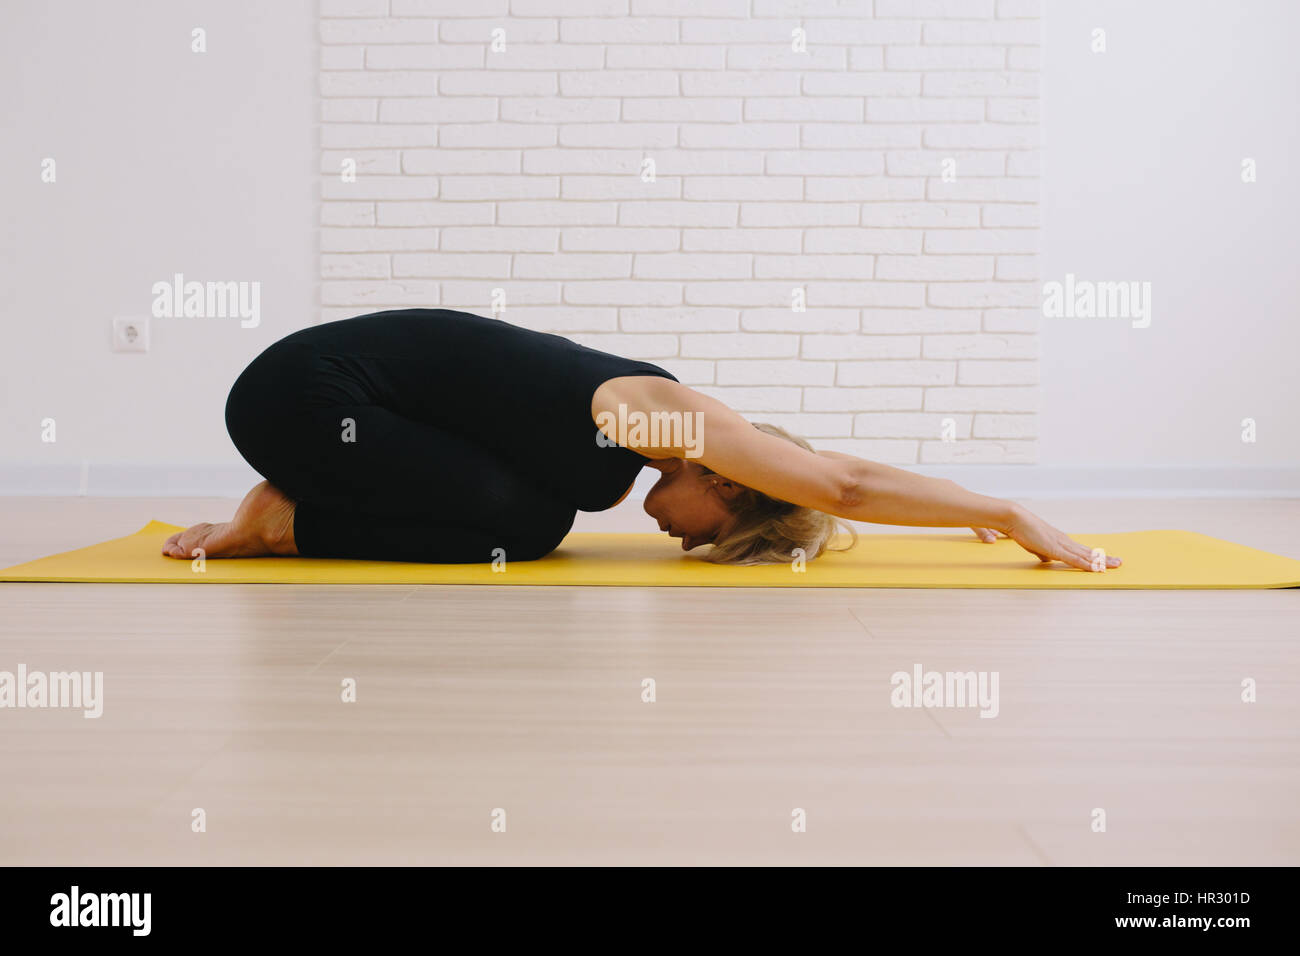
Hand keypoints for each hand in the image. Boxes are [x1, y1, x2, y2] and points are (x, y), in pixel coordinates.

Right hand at [973, 508, 1121, 571]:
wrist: (1016, 519)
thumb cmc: (1022, 530)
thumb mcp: (1034, 545)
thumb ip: (1041, 553)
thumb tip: (1046, 559)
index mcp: (1059, 541)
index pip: (1080, 551)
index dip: (1093, 556)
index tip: (1104, 560)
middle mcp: (1064, 542)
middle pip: (1088, 552)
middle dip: (1103, 559)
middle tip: (1118, 562)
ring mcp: (1062, 545)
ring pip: (1085, 556)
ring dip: (1100, 561)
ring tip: (1114, 565)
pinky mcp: (1056, 549)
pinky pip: (1075, 560)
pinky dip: (1087, 565)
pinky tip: (1096, 568)